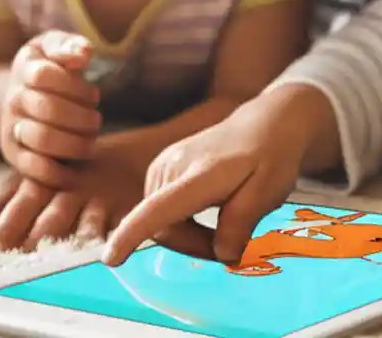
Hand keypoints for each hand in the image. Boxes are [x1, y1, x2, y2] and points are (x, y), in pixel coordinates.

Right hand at [0, 31, 100, 189]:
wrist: (19, 96)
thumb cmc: (49, 68)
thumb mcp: (54, 47)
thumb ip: (68, 46)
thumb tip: (84, 54)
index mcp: (25, 69)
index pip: (44, 76)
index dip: (75, 87)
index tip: (94, 95)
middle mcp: (14, 99)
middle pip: (48, 109)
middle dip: (81, 117)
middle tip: (96, 120)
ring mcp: (12, 128)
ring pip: (42, 139)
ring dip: (75, 142)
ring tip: (90, 140)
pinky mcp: (14, 155)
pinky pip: (33, 167)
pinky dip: (58, 171)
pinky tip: (76, 165)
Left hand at [0, 140, 146, 250]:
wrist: (135, 155)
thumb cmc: (80, 171)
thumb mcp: (48, 177)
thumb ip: (14, 196)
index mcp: (49, 183)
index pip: (25, 203)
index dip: (11, 223)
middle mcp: (73, 192)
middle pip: (54, 217)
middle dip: (41, 236)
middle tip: (28, 257)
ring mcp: (103, 202)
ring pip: (89, 223)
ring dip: (81, 238)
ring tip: (75, 255)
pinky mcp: (129, 208)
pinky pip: (125, 224)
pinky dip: (121, 237)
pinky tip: (116, 251)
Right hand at [103, 94, 313, 267]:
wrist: (266, 123)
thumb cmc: (271, 156)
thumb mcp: (268, 192)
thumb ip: (242, 223)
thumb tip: (222, 254)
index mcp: (200, 173)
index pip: (158, 208)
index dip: (132, 235)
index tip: (110, 258)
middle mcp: (172, 166)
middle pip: (162, 226)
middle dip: (192, 246)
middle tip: (231, 250)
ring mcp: (163, 164)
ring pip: (159, 220)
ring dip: (188, 236)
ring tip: (225, 231)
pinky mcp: (162, 167)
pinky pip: (161, 208)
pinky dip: (182, 222)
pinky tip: (208, 217)